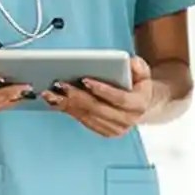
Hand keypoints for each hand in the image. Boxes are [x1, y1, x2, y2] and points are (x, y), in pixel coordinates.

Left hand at [42, 56, 159, 137]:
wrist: (142, 103)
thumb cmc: (138, 84)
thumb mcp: (142, 71)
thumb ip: (138, 65)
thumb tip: (128, 62)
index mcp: (138, 105)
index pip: (119, 99)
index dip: (102, 90)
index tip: (85, 80)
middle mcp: (127, 120)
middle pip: (98, 109)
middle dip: (78, 97)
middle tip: (61, 84)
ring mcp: (115, 129)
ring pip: (87, 117)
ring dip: (67, 105)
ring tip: (51, 92)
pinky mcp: (104, 131)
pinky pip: (83, 121)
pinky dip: (68, 110)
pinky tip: (55, 101)